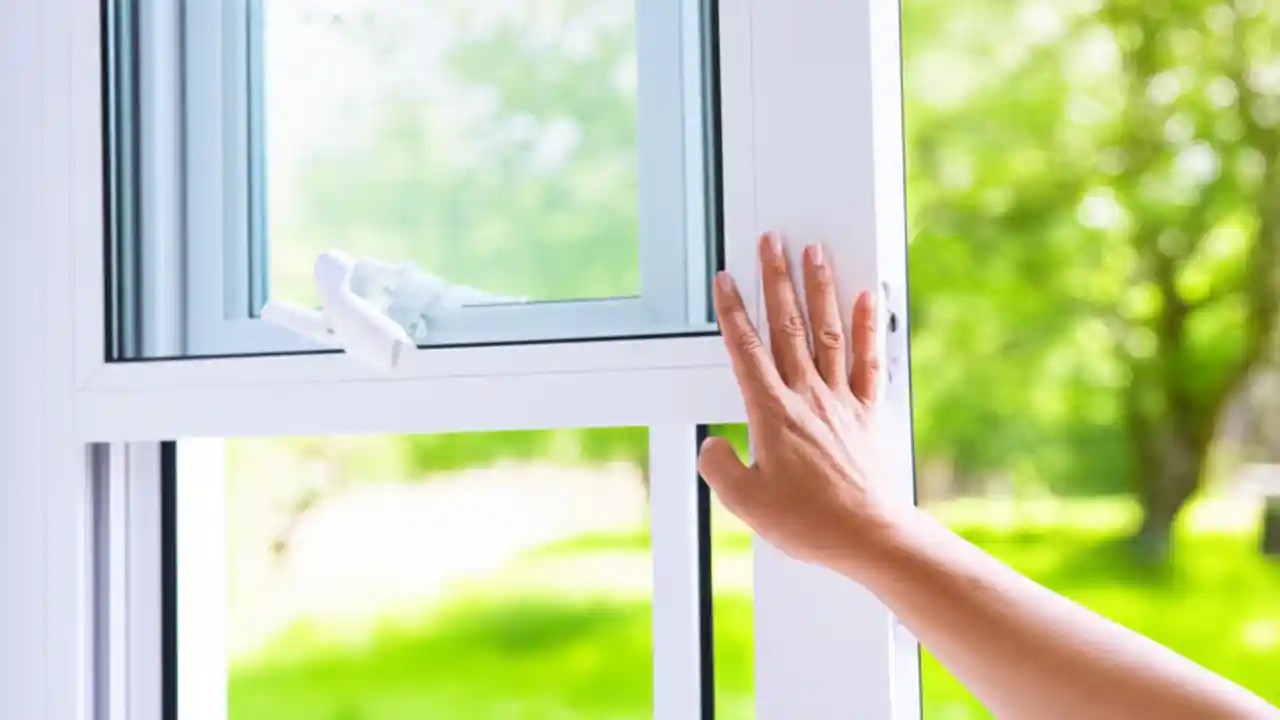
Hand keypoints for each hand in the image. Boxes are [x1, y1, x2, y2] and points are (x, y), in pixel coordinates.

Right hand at [699, 232, 904, 572]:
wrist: (868, 536)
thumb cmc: (807, 521)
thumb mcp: (744, 503)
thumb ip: (719, 467)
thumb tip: (712, 445)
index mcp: (772, 413)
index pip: (746, 349)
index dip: (733, 311)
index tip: (725, 279)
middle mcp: (807, 396)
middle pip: (788, 325)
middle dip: (777, 279)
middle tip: (772, 241)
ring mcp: (840, 401)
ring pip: (828, 331)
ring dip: (819, 288)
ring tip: (814, 252)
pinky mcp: (867, 413)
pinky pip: (868, 361)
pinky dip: (867, 326)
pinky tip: (865, 297)